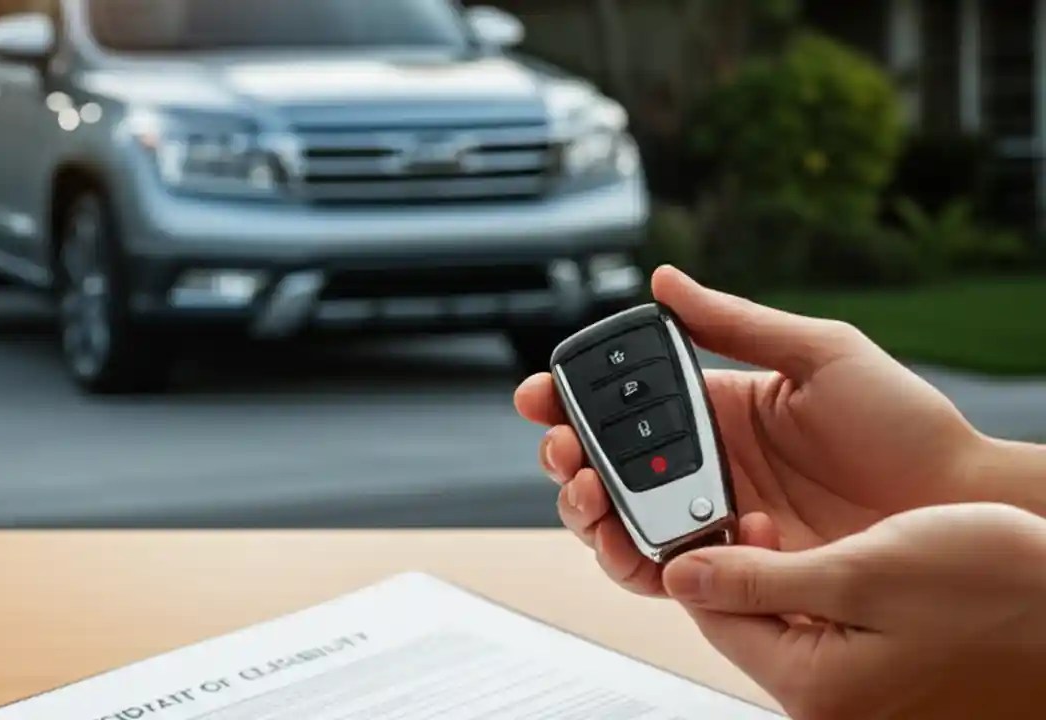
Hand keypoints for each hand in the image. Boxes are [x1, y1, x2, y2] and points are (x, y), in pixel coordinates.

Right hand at [513, 266, 982, 594]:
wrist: (954, 499)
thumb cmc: (903, 421)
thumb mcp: (818, 352)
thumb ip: (734, 322)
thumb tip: (665, 280)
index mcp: (715, 409)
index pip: (624, 404)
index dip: (570, 400)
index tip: (538, 395)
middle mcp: (702, 465)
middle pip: (603, 465)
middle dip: (563, 459)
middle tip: (563, 454)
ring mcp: (712, 519)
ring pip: (616, 521)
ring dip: (584, 512)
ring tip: (589, 498)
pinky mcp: (731, 567)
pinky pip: (663, 573)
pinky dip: (637, 563)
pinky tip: (649, 544)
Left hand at [662, 503, 1045, 719]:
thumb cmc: (1001, 591)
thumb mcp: (863, 569)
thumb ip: (760, 579)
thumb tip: (681, 578)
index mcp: (816, 693)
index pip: (716, 622)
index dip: (715, 561)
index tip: (741, 516)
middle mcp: (835, 716)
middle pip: (753, 632)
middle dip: (758, 573)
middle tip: (790, 524)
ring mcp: (869, 712)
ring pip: (796, 636)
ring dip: (801, 586)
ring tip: (843, 548)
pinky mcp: (897, 698)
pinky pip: (840, 648)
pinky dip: (840, 607)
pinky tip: (871, 577)